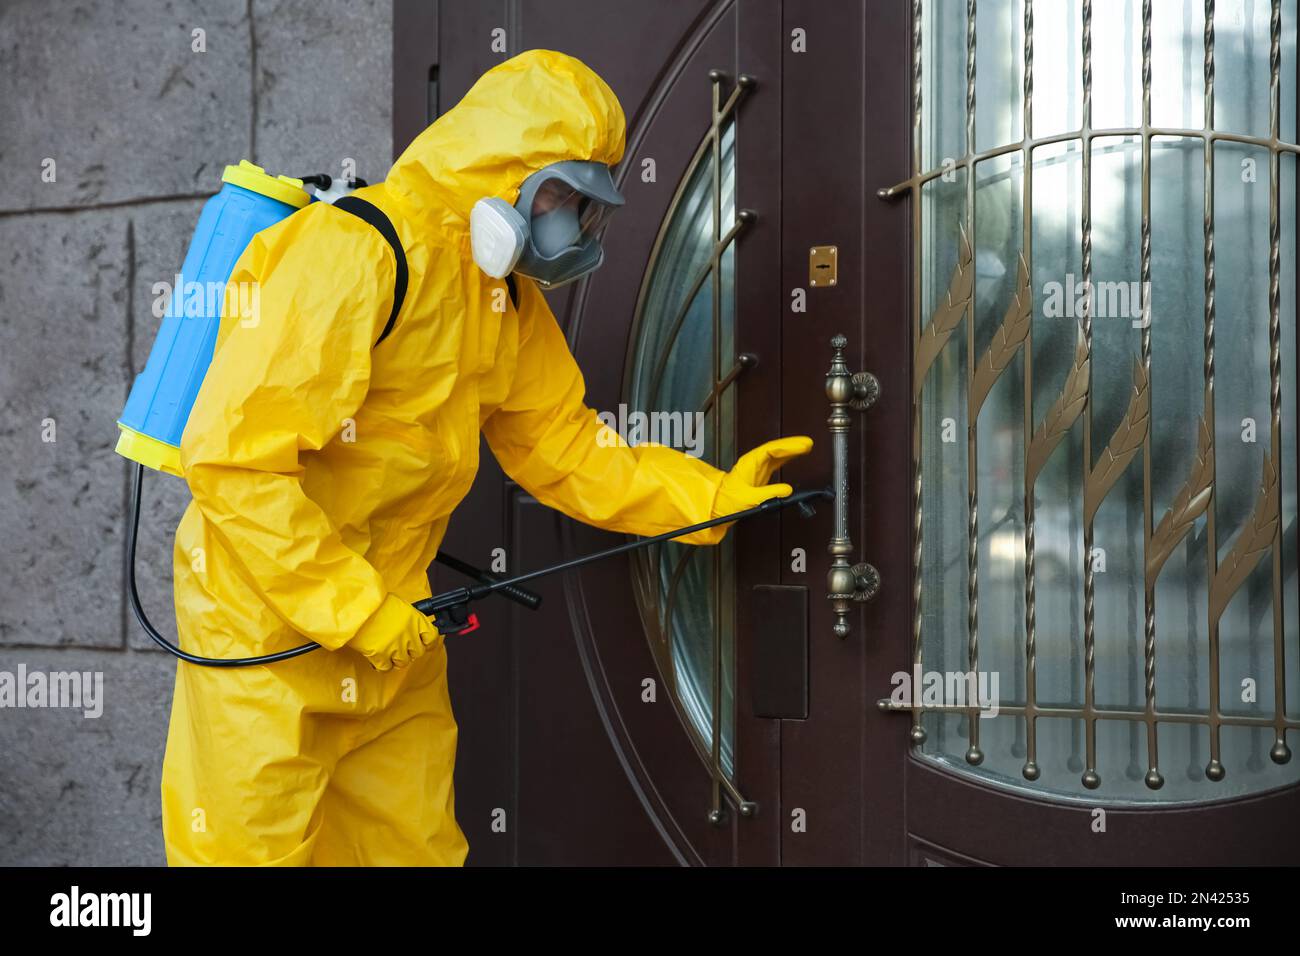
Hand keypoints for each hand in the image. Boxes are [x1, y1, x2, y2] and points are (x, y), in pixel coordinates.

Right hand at [348, 594, 440, 670]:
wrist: (356, 605)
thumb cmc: (375, 602)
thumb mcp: (399, 606)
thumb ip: (409, 619)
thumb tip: (412, 629)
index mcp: (416, 619)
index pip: (432, 637)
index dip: (429, 643)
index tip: (425, 645)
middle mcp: (409, 634)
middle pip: (417, 653)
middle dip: (410, 652)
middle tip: (400, 647)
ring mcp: (395, 646)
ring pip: (402, 662)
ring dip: (396, 659)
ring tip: (388, 652)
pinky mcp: (380, 655)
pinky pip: (386, 668)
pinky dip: (382, 665)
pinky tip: (378, 658)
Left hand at [678, 436, 813, 545]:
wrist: (717, 506)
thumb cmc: (727, 501)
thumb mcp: (750, 499)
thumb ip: (769, 494)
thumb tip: (787, 490)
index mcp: (749, 463)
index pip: (771, 449)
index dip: (788, 446)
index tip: (801, 444)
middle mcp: (753, 462)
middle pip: (775, 449)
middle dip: (792, 445)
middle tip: (808, 444)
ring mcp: (757, 467)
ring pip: (776, 454)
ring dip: (790, 450)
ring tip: (806, 447)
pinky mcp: (759, 474)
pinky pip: (775, 462)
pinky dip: (786, 458)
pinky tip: (794, 457)